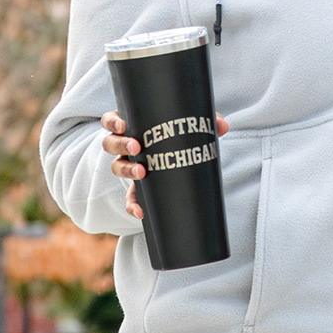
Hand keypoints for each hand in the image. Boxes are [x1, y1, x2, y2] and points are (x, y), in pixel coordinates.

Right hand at [104, 111, 226, 220]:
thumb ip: (206, 123)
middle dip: (121, 145)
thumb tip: (222, 126)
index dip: (112, 121)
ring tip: (143, 172)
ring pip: (116, 167)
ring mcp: (129, 167)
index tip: (123, 123)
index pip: (112, 120)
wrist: (183, 161)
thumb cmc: (180, 137)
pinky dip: (132, 205)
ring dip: (126, 170)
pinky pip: (129, 198)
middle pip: (110, 144)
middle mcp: (126, 147)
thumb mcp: (191, 128)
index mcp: (134, 126)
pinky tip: (140, 211)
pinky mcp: (137, 188)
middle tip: (137, 147)